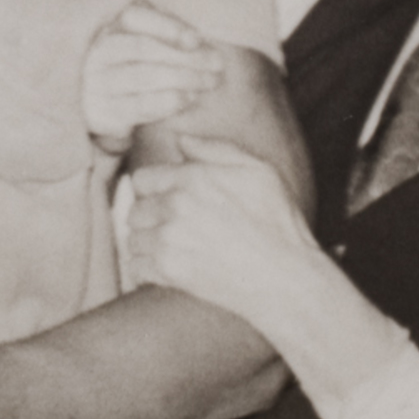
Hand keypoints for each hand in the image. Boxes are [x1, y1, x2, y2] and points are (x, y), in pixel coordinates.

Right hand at [83, 0, 224, 151]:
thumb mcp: (140, 35)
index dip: (167, 26)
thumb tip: (196, 39)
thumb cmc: (128, 62)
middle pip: (142, 47)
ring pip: (143, 77)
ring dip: (183, 78)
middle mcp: (95, 52)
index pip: (133, 17)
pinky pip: (139, 106)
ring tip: (210, 81)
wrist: (96, 103)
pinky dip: (168, 102)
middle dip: (185, 55)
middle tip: (217, 62)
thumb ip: (164, 29)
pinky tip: (190, 97)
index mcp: (104, 25)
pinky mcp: (100, 113)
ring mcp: (94, 84)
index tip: (196, 39)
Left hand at [127, 133, 319, 327]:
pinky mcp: (168, 271)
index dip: (154, 191)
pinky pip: (135, 267)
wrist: (285, 279)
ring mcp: (169, 239)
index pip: (141, 179)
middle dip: (150, 219)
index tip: (169, 203)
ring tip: (176, 250)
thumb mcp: (258, 172)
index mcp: (193, 178)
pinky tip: (171, 269)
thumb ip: (215, 150)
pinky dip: (148, 270)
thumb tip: (181, 139)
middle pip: (135, 210)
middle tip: (175, 230)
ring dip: (148, 245)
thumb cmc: (278, 224)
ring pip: (133, 239)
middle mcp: (175, 205)